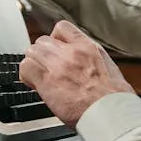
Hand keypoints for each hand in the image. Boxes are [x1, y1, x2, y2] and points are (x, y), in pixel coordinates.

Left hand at [19, 20, 134, 127]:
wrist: (111, 113)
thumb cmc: (114, 98)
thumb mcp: (109, 68)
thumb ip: (92, 59)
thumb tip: (86, 62)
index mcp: (88, 47)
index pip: (62, 28)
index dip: (54, 38)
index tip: (55, 49)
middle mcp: (71, 53)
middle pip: (43, 40)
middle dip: (42, 54)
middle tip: (46, 68)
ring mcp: (58, 66)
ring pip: (32, 52)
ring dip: (34, 63)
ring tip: (39, 75)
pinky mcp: (47, 82)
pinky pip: (26, 68)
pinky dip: (26, 75)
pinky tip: (33, 83)